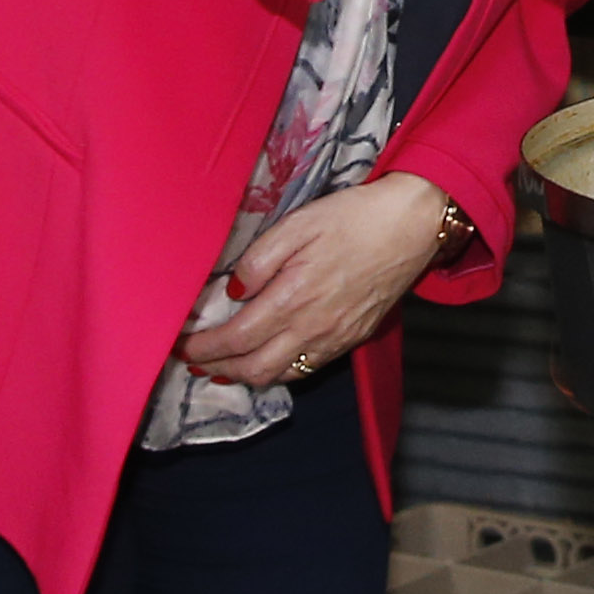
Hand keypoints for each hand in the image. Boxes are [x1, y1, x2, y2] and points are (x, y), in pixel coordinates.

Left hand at [176, 175, 454, 387]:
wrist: (412, 225)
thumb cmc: (353, 218)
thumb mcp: (297, 224)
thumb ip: (258, 260)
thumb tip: (232, 291)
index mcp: (294, 297)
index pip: (236, 338)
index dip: (204, 347)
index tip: (181, 344)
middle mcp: (314, 327)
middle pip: (255, 368)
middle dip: (218, 368)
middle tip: (194, 360)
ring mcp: (336, 337)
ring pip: (282, 375)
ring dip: (247, 375)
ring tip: (224, 367)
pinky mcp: (354, 337)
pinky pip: (310, 368)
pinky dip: (281, 371)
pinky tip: (270, 360)